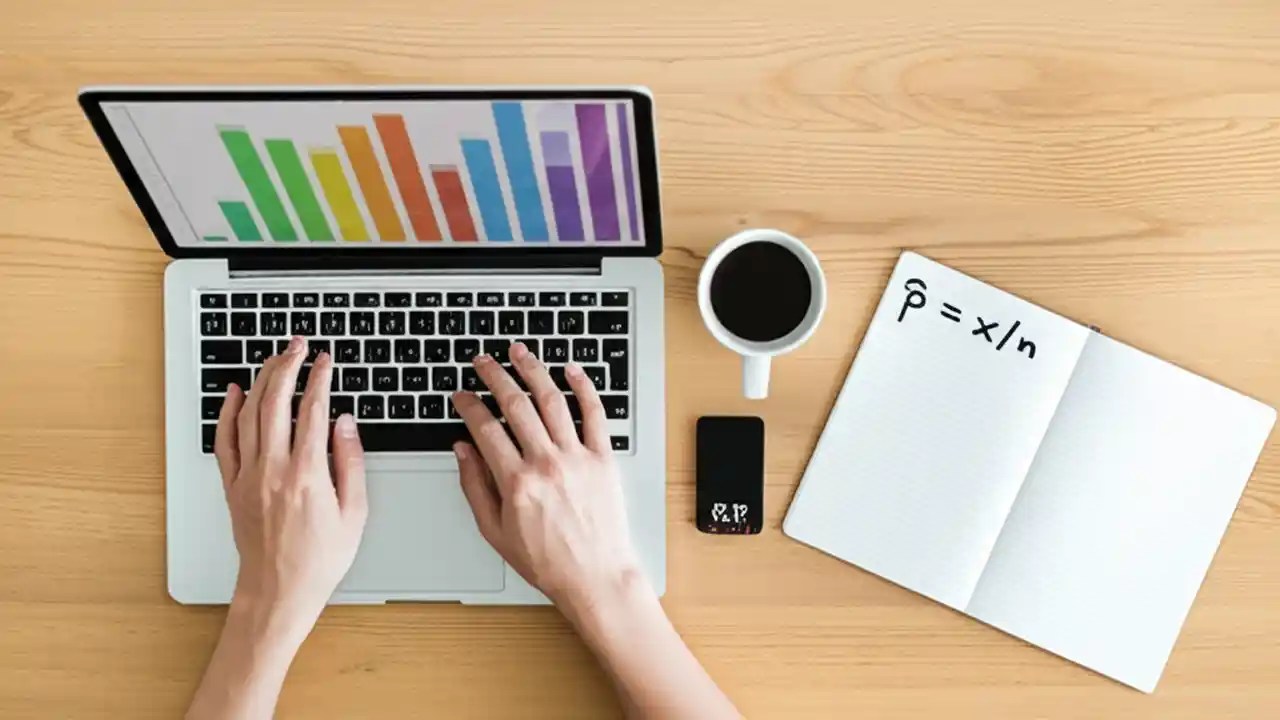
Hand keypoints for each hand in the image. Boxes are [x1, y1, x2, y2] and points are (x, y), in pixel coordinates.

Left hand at [214, 336, 368, 624]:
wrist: (279, 591)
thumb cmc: (320, 559)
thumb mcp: (355, 512)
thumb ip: (351, 462)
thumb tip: (345, 423)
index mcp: (307, 475)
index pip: (313, 410)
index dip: (319, 378)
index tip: (325, 361)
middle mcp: (273, 470)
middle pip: (275, 402)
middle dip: (287, 366)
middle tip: (298, 346)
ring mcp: (248, 477)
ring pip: (248, 414)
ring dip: (261, 380)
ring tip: (274, 359)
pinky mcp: (232, 487)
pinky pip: (224, 440)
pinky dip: (227, 411)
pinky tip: (234, 392)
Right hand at [452, 343, 643, 611]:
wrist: (595, 575)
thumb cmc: (547, 560)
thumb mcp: (495, 531)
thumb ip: (475, 486)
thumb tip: (462, 450)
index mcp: (516, 482)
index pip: (485, 429)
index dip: (469, 406)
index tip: (461, 396)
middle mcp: (546, 464)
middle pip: (515, 406)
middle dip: (494, 377)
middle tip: (483, 362)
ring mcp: (577, 458)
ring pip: (552, 401)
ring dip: (533, 371)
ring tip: (519, 353)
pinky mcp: (603, 458)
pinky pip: (594, 414)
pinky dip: (584, 388)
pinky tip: (571, 370)